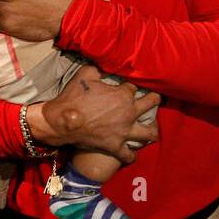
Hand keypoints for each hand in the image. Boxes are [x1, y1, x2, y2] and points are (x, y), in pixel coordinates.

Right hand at [29, 64, 159, 162]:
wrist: (62, 121)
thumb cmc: (74, 96)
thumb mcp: (86, 74)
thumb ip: (100, 68)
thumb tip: (106, 63)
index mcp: (124, 95)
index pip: (135, 86)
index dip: (133, 85)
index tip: (132, 85)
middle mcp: (129, 112)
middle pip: (151, 103)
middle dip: (155, 99)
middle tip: (155, 99)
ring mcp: (124, 131)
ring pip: (148, 133)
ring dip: (152, 131)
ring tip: (154, 131)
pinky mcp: (115, 146)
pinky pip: (128, 154)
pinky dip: (131, 155)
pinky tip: (133, 154)